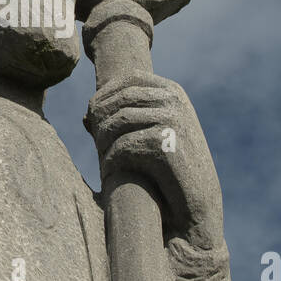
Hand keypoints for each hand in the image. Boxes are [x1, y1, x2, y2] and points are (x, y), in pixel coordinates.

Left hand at [83, 72, 223, 250]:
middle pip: (120, 98)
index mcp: (172, 92)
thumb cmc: (168, 170)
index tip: (92, 116)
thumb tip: (85, 116)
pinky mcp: (168, 142)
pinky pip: (124, 144)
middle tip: (95, 143)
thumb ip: (121, 123)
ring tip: (102, 158)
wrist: (195, 202)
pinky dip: (112, 159)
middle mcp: (174, 100)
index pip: (128, 78)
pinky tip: (111, 171)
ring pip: (119, 120)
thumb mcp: (148, 137)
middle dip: (100, 120)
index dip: (104, 94)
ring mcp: (173, 118)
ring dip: (103, 141)